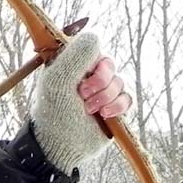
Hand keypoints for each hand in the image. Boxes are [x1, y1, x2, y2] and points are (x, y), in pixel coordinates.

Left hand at [31, 31, 131, 176]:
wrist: (61, 145)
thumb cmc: (53, 113)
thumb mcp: (58, 80)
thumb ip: (75, 55)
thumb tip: (96, 36)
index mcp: (72, 66)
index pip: (92, 47)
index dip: (92, 60)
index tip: (81, 74)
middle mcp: (88, 76)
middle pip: (109, 63)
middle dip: (100, 79)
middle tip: (83, 94)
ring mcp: (102, 92)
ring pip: (120, 80)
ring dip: (106, 95)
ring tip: (89, 109)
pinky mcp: (114, 108)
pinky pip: (129, 97)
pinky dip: (119, 105)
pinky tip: (105, 114)